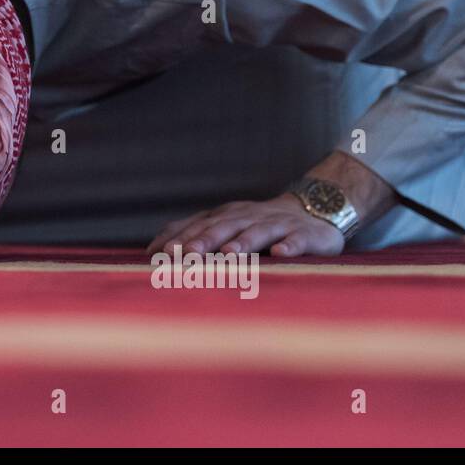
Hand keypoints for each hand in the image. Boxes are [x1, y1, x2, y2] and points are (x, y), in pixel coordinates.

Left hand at [146, 193, 344, 257]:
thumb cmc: (258, 224)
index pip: (198, 225)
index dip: (179, 238)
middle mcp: (248, 217)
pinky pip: (296, 240)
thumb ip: (193, 233)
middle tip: (186, 254)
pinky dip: (289, 246)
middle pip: (223, 227)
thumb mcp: (225, 224)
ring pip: (258, 232)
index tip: (158, 253)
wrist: (312, 210)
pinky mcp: (304, 234)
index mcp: (227, 216)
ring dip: (243, 242)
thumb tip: (152, 249)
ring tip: (229, 254)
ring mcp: (277, 224)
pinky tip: (280, 254)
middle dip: (203, 240)